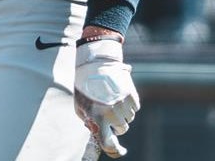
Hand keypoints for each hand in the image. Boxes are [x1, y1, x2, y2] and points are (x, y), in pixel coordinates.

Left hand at [74, 39, 138, 158]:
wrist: (94, 64)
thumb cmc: (84, 88)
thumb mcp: (80, 107)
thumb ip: (90, 122)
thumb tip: (100, 133)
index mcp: (98, 118)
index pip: (109, 142)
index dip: (114, 150)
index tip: (118, 150)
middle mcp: (112, 114)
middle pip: (122, 129)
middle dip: (116, 124)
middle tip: (107, 110)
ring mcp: (123, 105)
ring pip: (129, 119)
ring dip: (122, 113)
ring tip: (111, 99)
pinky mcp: (131, 96)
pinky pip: (134, 108)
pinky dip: (129, 104)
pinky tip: (118, 94)